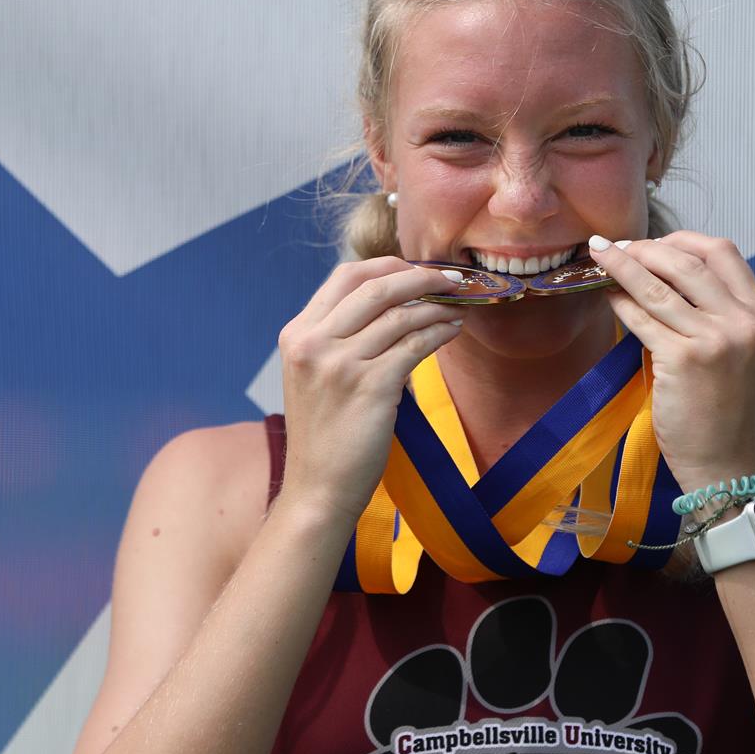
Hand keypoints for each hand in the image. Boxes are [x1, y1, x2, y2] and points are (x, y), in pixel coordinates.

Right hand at [275, 258, 466, 517]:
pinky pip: (415, 344)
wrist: (318, 488)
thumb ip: (339, 337)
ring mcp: (340, 364)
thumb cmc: (325, 435)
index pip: (345, 276)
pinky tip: (452, 331)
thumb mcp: (315, 375)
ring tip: (457, 308)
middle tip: (451, 279)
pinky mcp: (371, 387)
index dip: (387, 265)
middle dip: (420, 277)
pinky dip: (439, 332)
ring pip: (400, 314)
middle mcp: (314, 343)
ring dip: (437, 306)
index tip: (417, 269)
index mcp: (297, 334)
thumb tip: (391, 304)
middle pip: (375, 285)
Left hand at [593, 231, 754, 491]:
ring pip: (659, 285)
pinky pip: (642, 316)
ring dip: (624, 265)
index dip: (683, 240)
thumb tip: (663, 272)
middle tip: (617, 247)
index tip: (654, 243)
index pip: (723, 252)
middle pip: (688, 260)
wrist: (726, 464)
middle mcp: (743, 321)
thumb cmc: (724, 411)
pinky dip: (620, 299)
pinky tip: (606, 293)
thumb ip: (715, 313)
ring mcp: (715, 340)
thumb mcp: (738, 352)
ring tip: (601, 257)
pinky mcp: (683, 360)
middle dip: (646, 248)